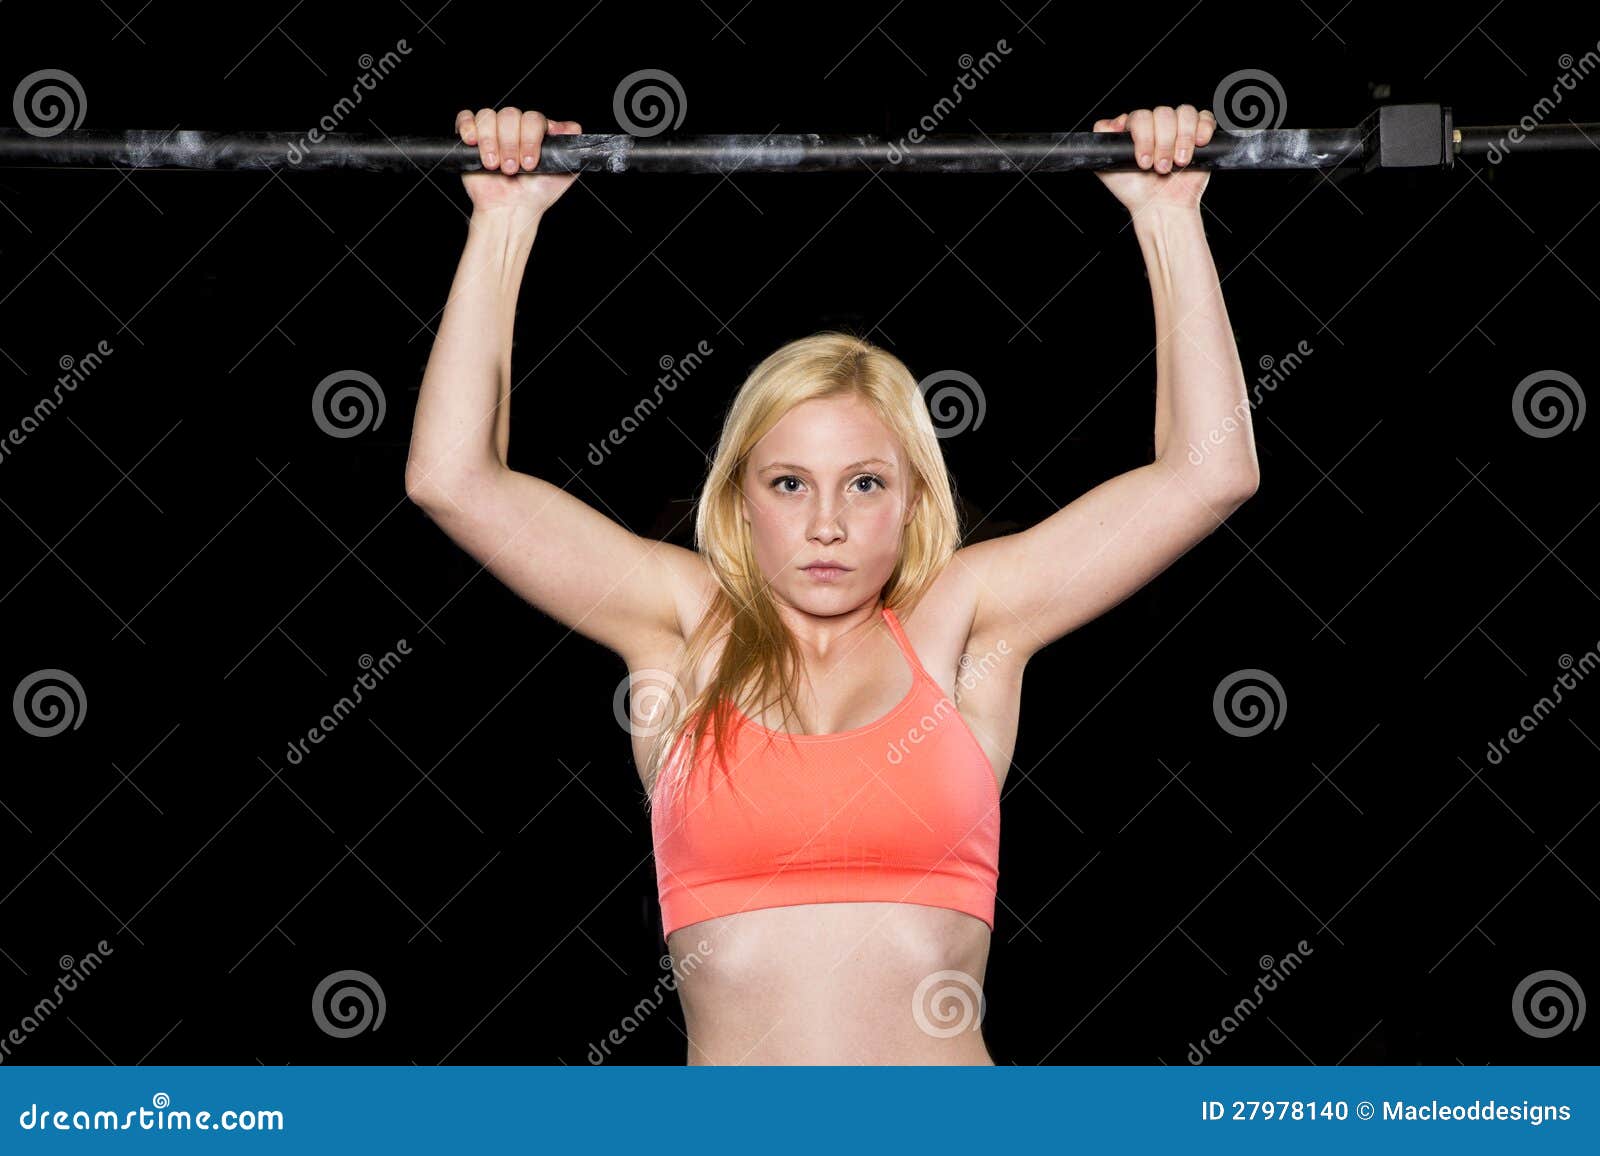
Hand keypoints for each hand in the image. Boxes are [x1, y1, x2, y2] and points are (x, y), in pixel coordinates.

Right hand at [457, 106, 582, 218]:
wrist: (510, 211)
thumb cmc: (536, 195)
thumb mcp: (563, 173)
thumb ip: (571, 150)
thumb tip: (574, 128)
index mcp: (535, 132)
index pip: (533, 118)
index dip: (530, 138)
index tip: (529, 163)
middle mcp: (514, 128)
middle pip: (510, 115)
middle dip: (510, 144)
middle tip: (511, 169)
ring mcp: (492, 131)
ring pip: (488, 116)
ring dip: (490, 141)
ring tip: (493, 166)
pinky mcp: (471, 137)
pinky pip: (465, 117)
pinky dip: (467, 126)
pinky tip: (472, 142)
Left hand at [1092, 105, 1215, 216]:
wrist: (1162, 208)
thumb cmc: (1136, 191)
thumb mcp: (1108, 168)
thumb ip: (1102, 142)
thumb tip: (1111, 122)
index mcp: (1138, 129)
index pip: (1141, 117)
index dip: (1144, 137)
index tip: (1144, 162)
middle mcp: (1158, 126)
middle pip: (1163, 114)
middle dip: (1163, 143)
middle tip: (1161, 168)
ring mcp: (1179, 129)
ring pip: (1184, 113)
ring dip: (1183, 138)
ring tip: (1179, 163)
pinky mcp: (1200, 135)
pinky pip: (1205, 118)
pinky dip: (1203, 128)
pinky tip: (1199, 144)